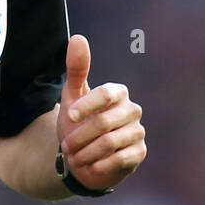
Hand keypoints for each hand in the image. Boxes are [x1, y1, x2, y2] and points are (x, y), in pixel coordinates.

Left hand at [56, 34, 145, 191]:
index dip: (85, 106)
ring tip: (74, 157)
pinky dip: (100, 165)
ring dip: (86, 152)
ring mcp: (138, 131)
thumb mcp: (72, 95)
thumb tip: (78, 37)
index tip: (68, 116)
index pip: (106, 94)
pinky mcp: (139, 152)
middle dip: (80, 136)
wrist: (83, 156)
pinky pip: (120, 159)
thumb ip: (77, 68)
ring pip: (110, 143)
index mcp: (117, 93)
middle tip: (65, 146)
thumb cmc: (78, 122)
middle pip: (105, 122)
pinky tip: (89, 167)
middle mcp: (132, 110)